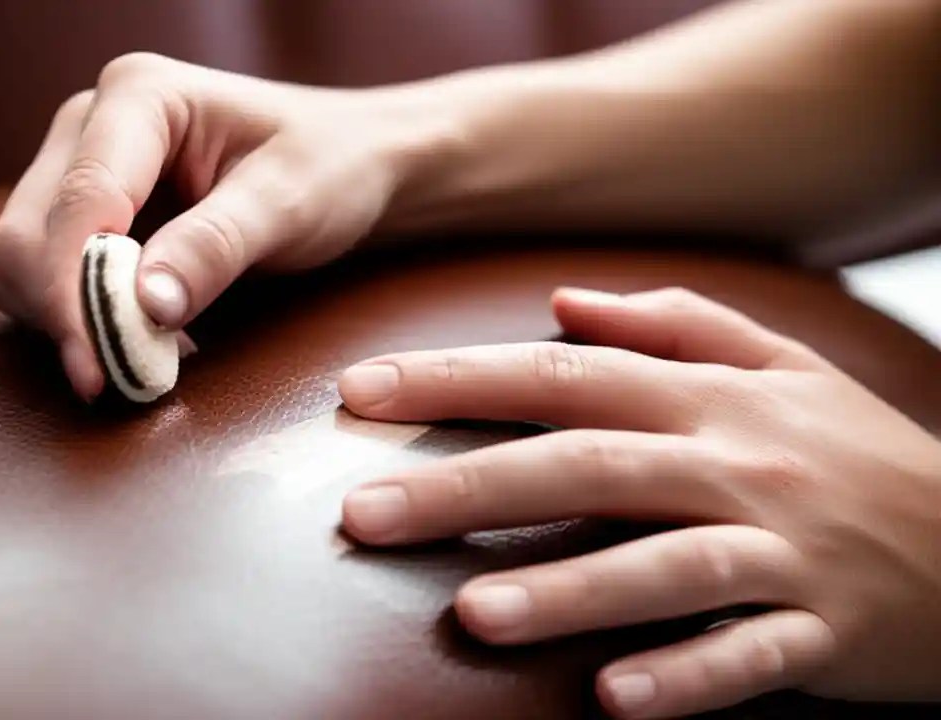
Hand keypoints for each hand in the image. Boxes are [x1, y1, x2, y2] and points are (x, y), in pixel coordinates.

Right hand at [0, 53, 428, 398]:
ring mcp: (75, 169)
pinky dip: (68, 318)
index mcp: (139, 96)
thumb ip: (216, 247)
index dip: (75, 290)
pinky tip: (127, 336)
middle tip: (118, 375)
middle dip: (61, 312)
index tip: (96, 365)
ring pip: (15, 260)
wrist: (346, 162)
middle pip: (26, 233)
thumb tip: (146, 306)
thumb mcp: (287, 203)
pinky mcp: (79, 215)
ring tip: (134, 355)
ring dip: (58, 320)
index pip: (82, 201)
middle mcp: (89, 125)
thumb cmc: (327, 166)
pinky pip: (37, 277)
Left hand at [336, 287, 940, 717]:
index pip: (562, 376)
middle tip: (363, 514)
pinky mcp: (824, 632)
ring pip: (662, 567)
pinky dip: (684, 678)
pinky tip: (613, 699)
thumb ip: (674, 324)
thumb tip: (565, 302)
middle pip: (586, 467)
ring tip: (473, 616)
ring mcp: (781, 551)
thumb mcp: (780, 363)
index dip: (458, 380)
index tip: (360, 390)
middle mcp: (734, 466)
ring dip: (568, 590)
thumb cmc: (855, 449)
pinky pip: (750, 659)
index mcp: (706, 399)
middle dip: (468, 487)